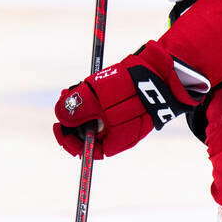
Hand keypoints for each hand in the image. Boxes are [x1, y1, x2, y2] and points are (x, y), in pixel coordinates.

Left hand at [53, 42, 204, 157]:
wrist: (164, 71)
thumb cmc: (131, 87)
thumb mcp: (96, 95)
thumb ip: (76, 107)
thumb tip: (60, 117)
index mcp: (117, 140)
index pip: (87, 150)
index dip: (69, 140)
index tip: (58, 125)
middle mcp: (123, 135)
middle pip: (91, 133)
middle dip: (74, 118)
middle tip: (65, 97)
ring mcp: (130, 121)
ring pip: (99, 118)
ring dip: (84, 106)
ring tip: (77, 87)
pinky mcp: (133, 106)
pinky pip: (110, 108)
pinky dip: (97, 100)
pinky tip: (92, 84)